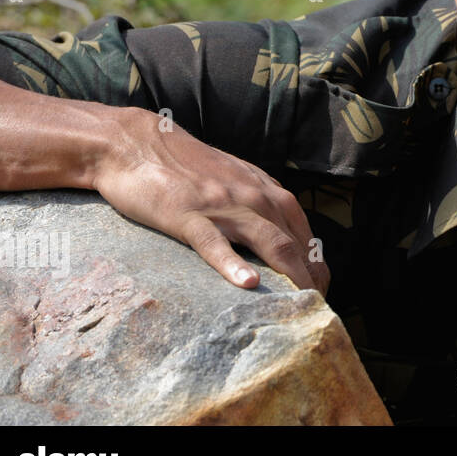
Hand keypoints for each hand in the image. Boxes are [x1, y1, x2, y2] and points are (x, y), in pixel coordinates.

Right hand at [91, 106, 329, 294]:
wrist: (137, 144)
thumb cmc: (187, 168)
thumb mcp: (235, 180)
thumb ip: (258, 204)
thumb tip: (280, 240)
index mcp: (267, 191)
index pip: (304, 235)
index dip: (316, 268)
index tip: (319, 296)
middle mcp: (255, 197)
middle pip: (294, 244)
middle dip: (310, 280)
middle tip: (316, 312)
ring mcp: (223, 206)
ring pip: (268, 242)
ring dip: (289, 276)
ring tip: (300, 306)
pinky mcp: (188, 215)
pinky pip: (214, 243)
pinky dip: (232, 263)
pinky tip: (247, 284)